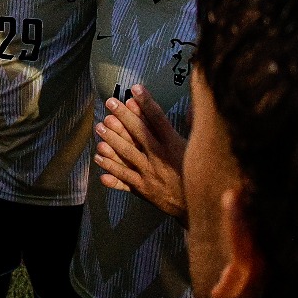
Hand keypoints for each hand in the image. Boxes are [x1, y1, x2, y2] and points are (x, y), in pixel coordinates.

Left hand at [92, 87, 186, 218]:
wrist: (198, 208)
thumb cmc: (198, 175)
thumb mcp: (197, 150)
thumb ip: (192, 130)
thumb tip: (192, 107)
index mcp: (175, 146)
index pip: (159, 119)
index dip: (146, 102)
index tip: (136, 88)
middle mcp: (160, 158)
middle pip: (139, 134)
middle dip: (123, 117)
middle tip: (109, 102)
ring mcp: (150, 174)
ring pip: (127, 154)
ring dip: (111, 140)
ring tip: (99, 126)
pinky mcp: (143, 189)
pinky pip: (123, 177)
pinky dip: (110, 168)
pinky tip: (98, 158)